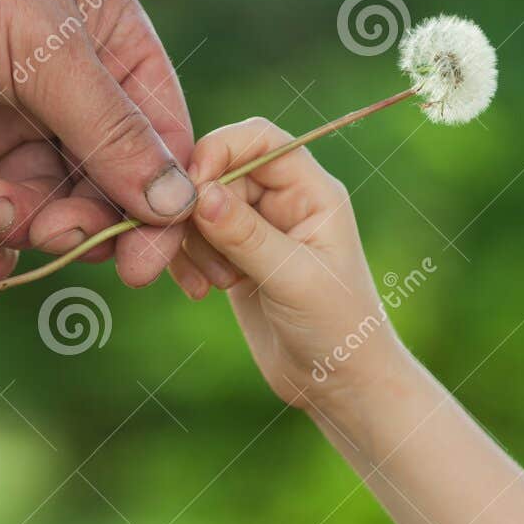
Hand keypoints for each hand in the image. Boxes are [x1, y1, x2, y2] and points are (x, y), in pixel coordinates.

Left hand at [0, 0, 195, 289]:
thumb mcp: (44, 50)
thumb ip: (110, 132)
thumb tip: (178, 205)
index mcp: (112, 43)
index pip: (163, 141)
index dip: (162, 208)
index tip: (146, 264)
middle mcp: (67, 89)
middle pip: (108, 188)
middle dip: (86, 222)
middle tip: (57, 232)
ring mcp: (6, 124)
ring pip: (46, 211)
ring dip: (25, 229)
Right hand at [173, 118, 405, 407]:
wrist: (338, 385)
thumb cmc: (338, 330)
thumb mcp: (293, 279)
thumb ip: (246, 236)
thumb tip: (200, 192)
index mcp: (311, 190)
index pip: (258, 139)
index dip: (219, 150)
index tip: (190, 188)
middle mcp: (283, 200)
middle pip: (219, 169)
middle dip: (195, 205)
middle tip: (185, 247)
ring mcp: (256, 229)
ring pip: (198, 205)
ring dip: (190, 239)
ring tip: (212, 284)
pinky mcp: (233, 257)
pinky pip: (192, 238)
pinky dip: (184, 259)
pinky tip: (200, 292)